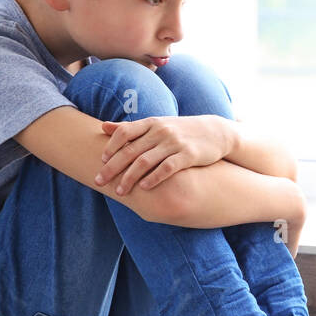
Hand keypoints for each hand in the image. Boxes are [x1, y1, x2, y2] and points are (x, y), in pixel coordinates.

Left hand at [95, 114, 239, 195]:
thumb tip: (103, 127)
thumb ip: (131, 128)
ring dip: (129, 178)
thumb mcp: (157, 124)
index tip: (101, 161)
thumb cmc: (181, 130)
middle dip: (112, 168)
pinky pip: (167, 168)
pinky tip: (144, 188)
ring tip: (120, 191)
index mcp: (151, 123)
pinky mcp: (188, 155)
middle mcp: (161, 131)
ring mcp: (174, 143)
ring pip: (145, 161)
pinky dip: (153, 178)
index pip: (124, 132)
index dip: (111, 147)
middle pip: (130, 150)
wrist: (216, 132)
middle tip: (99, 182)